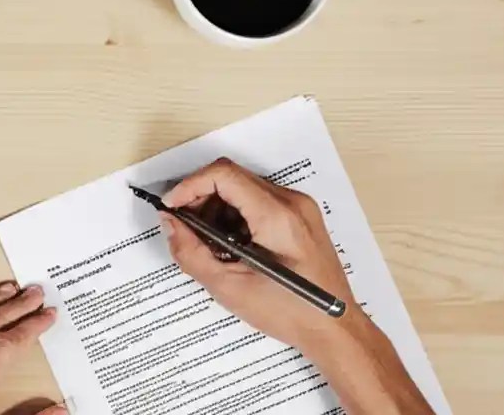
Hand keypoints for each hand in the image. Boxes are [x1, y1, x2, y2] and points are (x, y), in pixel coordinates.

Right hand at [161, 159, 434, 414]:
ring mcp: (299, 208)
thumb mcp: (229, 287)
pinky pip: (258, 200)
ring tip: (207, 241)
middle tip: (183, 225)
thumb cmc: (291, 312)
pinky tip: (229, 244)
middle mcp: (292, 203)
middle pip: (232, 177)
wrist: (333, 328)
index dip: (190, 186)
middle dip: (200, 196)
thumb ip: (192, 252)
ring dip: (217, 206)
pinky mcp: (300, 216)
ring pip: (243, 187)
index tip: (171, 206)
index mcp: (277, 216)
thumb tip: (171, 224)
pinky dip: (235, 214)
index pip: (224, 175)